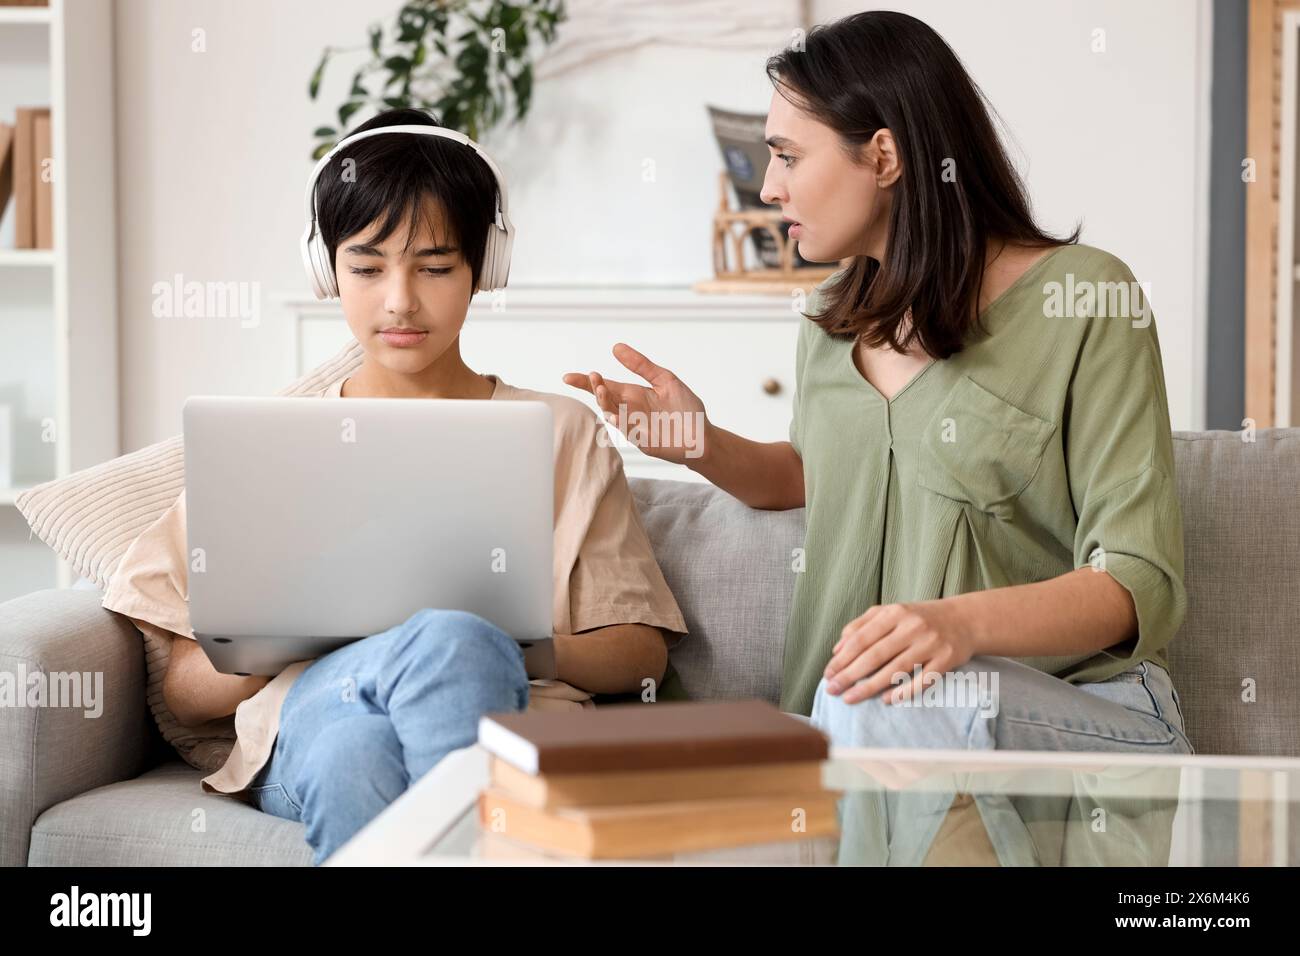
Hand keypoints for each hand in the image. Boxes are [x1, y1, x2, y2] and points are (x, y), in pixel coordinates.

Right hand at [563, 343, 708, 464]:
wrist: (704, 435)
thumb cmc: (685, 408)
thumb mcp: (664, 379)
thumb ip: (641, 365)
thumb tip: (616, 347)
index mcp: (632, 394)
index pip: (604, 386)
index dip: (586, 382)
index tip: (568, 377)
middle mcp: (629, 410)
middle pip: (604, 399)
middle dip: (595, 388)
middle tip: (594, 377)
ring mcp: (634, 427)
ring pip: (612, 414)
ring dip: (605, 403)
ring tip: (602, 389)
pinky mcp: (643, 441)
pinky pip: (627, 431)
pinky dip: (620, 422)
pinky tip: (615, 414)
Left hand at [822, 599, 976, 704]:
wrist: (964, 620)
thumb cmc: (918, 618)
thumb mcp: (890, 613)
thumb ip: (861, 626)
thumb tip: (836, 649)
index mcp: (894, 613)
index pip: (862, 638)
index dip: (842, 658)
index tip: (828, 673)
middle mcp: (912, 627)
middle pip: (875, 655)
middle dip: (850, 675)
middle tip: (832, 690)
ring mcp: (930, 644)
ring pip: (895, 670)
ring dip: (870, 687)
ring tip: (850, 698)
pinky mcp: (946, 660)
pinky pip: (922, 680)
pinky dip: (903, 691)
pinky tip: (886, 700)